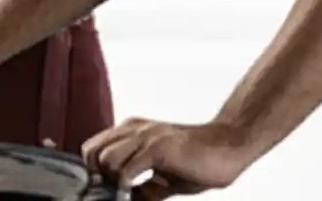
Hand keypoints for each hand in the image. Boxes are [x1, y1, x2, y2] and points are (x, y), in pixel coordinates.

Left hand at [82, 118, 254, 199]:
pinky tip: (142, 192)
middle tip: (119, 191)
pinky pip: (127, 169)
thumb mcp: (165, 175)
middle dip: (99, 176)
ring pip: (104, 159)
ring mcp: (145, 137)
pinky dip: (128, 185)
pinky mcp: (158, 148)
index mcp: (132, 131)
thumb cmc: (200, 160)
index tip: (110, 189)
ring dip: (113, 179)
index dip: (96, 172)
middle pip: (91, 152)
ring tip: (132, 191)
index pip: (92, 148)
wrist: (230, 145)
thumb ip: (146, 186)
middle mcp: (134, 129)